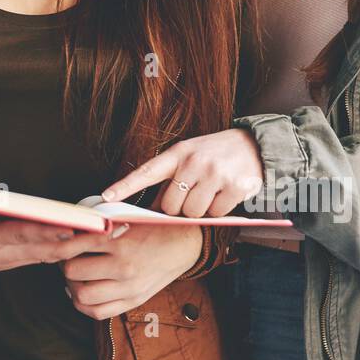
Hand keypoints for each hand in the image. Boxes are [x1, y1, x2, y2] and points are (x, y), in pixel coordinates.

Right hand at [0, 205, 104, 279]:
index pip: (19, 235)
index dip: (44, 231)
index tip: (67, 225)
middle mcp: (3, 253)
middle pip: (44, 247)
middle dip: (75, 239)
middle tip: (102, 230)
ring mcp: (11, 257)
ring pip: (50, 252)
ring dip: (77, 244)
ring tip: (104, 233)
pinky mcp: (15, 256)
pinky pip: (46, 254)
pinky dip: (67, 247)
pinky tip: (87, 240)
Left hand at [62, 222, 201, 319]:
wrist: (183, 245)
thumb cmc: (152, 227)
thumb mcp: (127, 218)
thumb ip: (100, 224)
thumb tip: (69, 228)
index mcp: (120, 243)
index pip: (76, 246)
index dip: (61, 244)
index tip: (60, 241)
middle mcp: (123, 268)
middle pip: (74, 273)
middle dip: (63, 264)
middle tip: (65, 259)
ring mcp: (128, 288)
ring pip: (82, 296)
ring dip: (71, 286)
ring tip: (74, 276)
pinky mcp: (133, 301)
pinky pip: (98, 312)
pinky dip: (83, 304)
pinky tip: (82, 292)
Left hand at [99, 128, 264, 217]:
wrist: (253, 145)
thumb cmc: (214, 154)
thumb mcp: (189, 158)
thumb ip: (170, 179)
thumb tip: (153, 210)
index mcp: (178, 153)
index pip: (146, 172)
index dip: (125, 186)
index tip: (106, 197)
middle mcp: (194, 161)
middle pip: (171, 206)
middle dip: (179, 208)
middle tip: (193, 194)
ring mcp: (215, 173)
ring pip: (193, 213)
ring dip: (200, 210)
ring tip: (210, 192)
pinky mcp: (235, 186)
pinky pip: (216, 214)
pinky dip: (219, 211)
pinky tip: (225, 194)